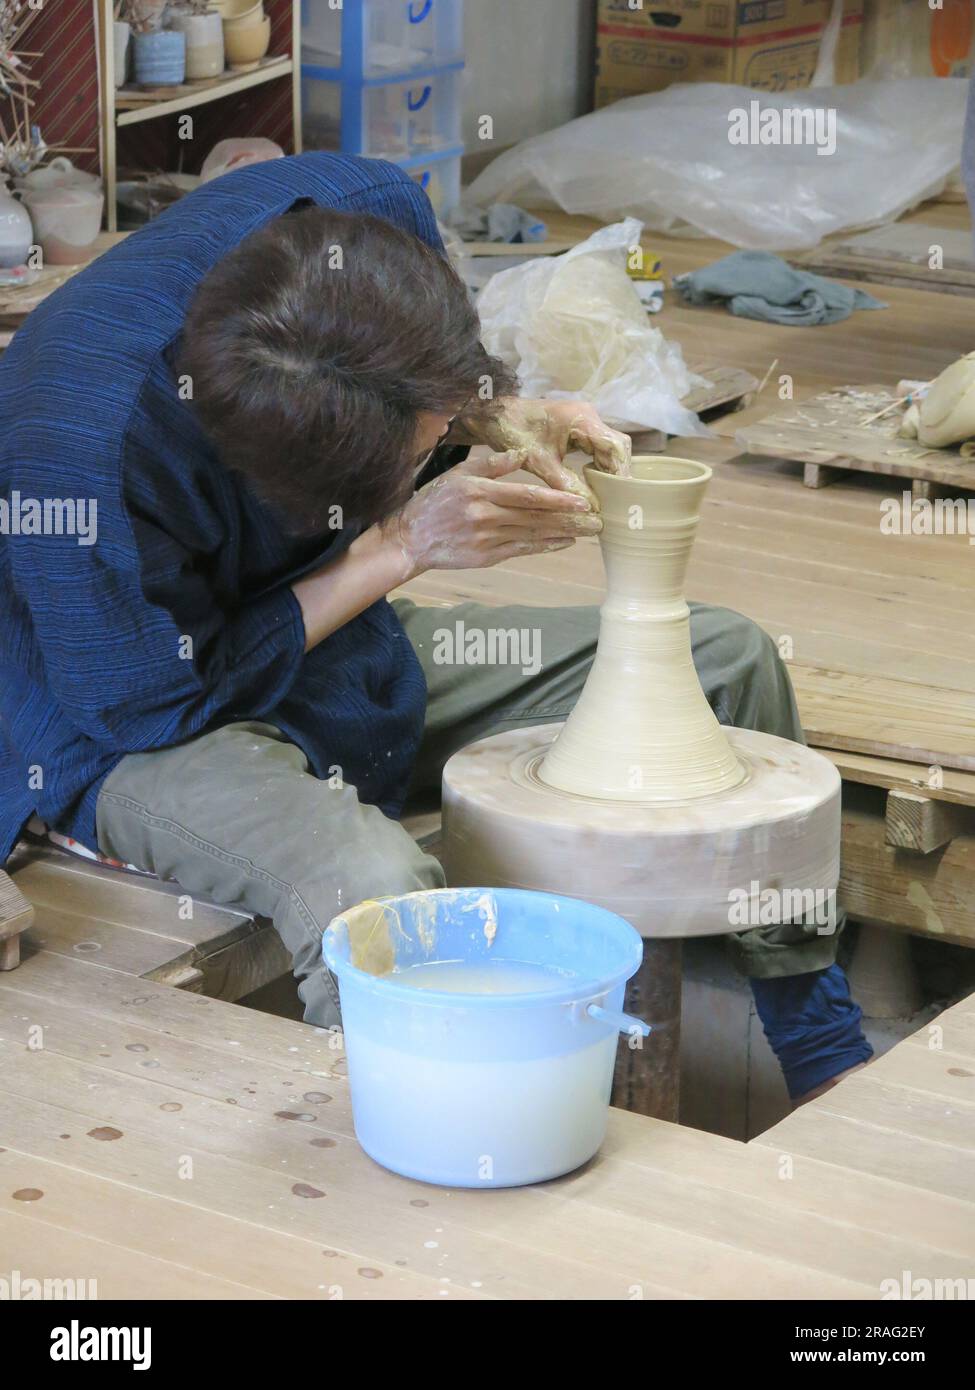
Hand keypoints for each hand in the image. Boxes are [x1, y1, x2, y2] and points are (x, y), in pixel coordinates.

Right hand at [383, 448, 601, 578]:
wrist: (411, 538)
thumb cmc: (434, 501)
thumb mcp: (458, 473)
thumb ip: (491, 463)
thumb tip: (522, 453)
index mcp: (480, 491)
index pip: (527, 495)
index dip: (557, 499)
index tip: (582, 500)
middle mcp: (485, 516)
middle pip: (535, 517)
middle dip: (570, 519)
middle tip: (598, 519)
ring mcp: (486, 540)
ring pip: (532, 535)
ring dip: (563, 533)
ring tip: (588, 531)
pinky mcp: (486, 557)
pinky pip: (521, 550)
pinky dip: (544, 546)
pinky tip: (564, 543)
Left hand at [459, 398, 631, 504]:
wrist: (494, 415)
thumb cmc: (512, 433)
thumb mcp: (539, 463)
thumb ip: (566, 484)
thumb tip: (591, 507)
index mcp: (582, 419)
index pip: (614, 447)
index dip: (620, 473)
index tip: (621, 496)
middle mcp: (589, 416)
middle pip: (617, 446)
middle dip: (618, 473)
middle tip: (617, 499)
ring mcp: (585, 420)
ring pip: (610, 446)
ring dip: (610, 469)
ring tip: (608, 495)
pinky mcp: (578, 427)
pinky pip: (598, 446)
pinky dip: (600, 464)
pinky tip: (595, 482)